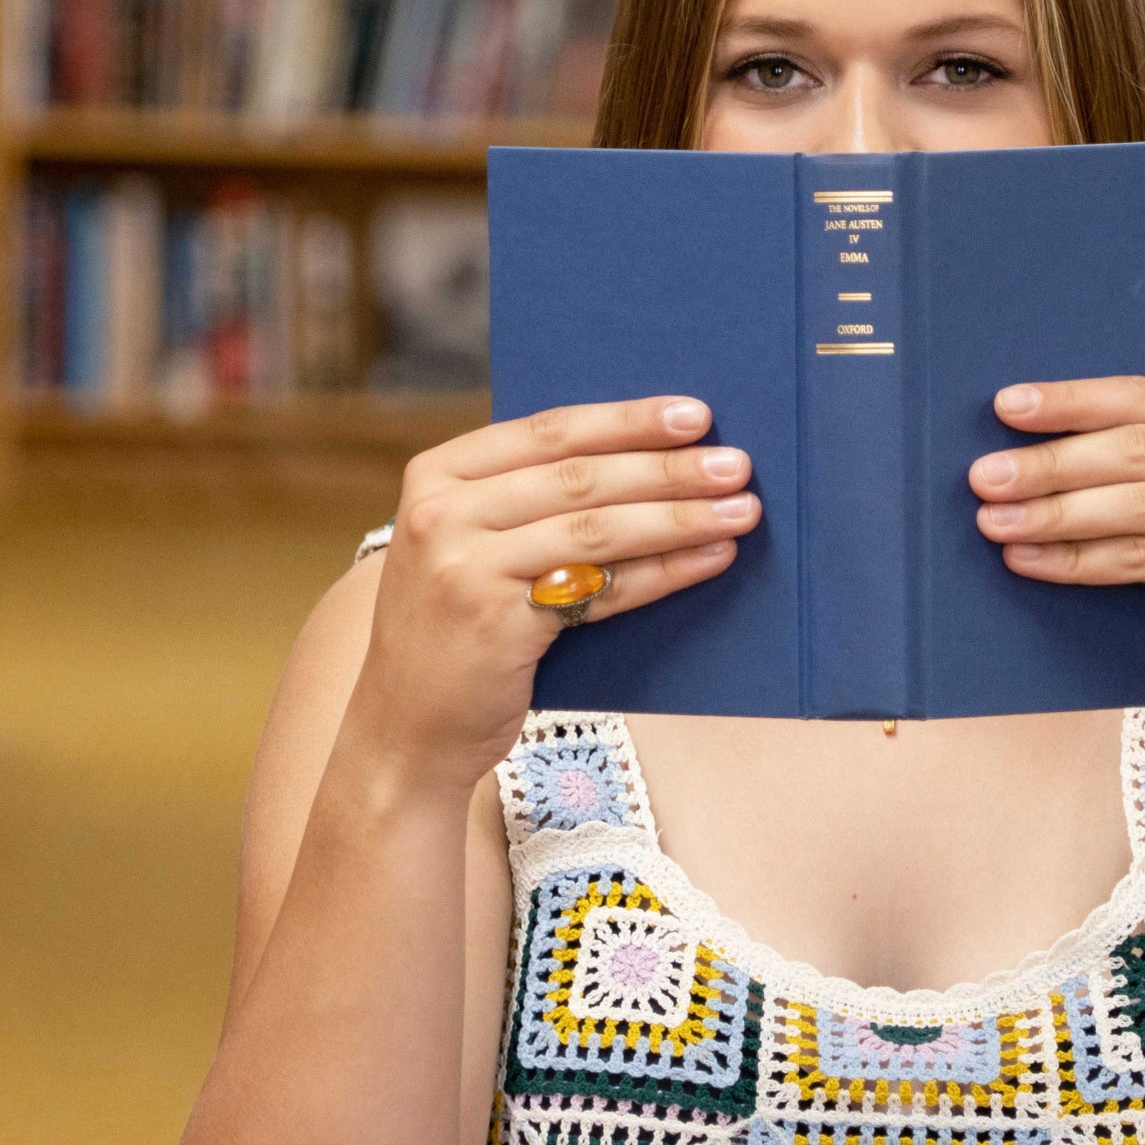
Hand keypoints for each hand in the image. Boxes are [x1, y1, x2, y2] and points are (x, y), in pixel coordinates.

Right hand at [344, 395, 760, 790]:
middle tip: (736, 463)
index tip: (694, 414)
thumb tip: (649, 457)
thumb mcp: (469, 544)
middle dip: (668, 467)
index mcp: (437, 474)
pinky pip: (601, 590)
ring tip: (742, 510)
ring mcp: (464, 568)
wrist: (402, 731)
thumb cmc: (457, 628)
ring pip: (596, 530)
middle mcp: (442, 513)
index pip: (549, 431)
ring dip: (679, 517)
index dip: (627, 420)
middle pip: (580, 477)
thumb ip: (527, 500)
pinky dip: (663, 572)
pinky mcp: (495, 625)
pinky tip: (710, 559)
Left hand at [968, 376, 1144, 734]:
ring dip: (1053, 511)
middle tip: (982, 475)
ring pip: (1134, 503)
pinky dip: (1078, 559)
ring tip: (992, 521)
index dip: (1073, 399)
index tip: (1007, 404)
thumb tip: (1032, 448)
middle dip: (1050, 460)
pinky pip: (1143, 557)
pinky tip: (1029, 561)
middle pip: (1135, 446)